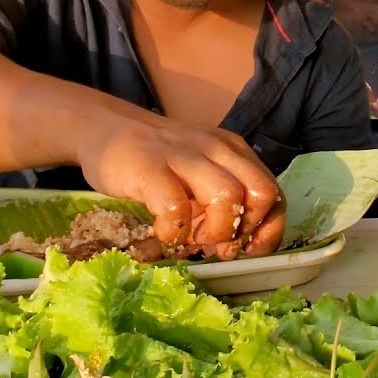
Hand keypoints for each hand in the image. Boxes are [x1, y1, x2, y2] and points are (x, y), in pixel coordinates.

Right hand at [76, 114, 284, 258]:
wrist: (104, 130)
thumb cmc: (155, 161)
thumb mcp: (198, 174)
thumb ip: (220, 201)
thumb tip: (234, 248)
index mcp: (234, 152)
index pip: (273, 192)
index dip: (267, 229)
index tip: (246, 248)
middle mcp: (217, 148)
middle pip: (261, 193)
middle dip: (245, 229)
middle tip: (216, 243)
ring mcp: (184, 155)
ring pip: (227, 197)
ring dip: (214, 231)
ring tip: (191, 238)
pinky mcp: (150, 168)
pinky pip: (176, 208)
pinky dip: (175, 232)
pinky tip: (164, 233)